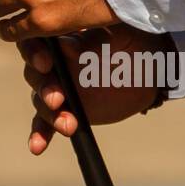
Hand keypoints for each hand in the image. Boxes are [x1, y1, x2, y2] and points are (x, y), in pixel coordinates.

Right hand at [19, 25, 161, 154]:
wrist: (150, 69)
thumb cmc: (133, 42)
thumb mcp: (116, 38)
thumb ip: (90, 42)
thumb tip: (63, 44)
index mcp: (60, 37)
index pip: (35, 42)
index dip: (33, 52)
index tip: (46, 63)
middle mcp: (53, 63)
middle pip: (35, 74)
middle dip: (44, 88)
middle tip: (57, 99)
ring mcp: (58, 88)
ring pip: (41, 101)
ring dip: (50, 114)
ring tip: (68, 125)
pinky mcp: (65, 111)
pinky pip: (47, 124)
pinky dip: (41, 135)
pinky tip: (37, 148)